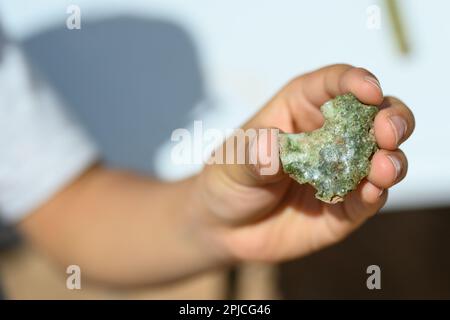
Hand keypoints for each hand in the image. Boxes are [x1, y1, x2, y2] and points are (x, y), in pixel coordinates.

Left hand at [196, 64, 414, 261]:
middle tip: (387, 131)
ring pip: (383, 156)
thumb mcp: (233, 163)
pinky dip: (376, 193)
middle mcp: (329, 135)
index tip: (369, 91)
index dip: (355, 82)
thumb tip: (271, 145)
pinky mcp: (345, 206)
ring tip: (382, 168)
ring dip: (391, 158)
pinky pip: (369, 197)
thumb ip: (253, 156)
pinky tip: (372, 192)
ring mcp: (341, 171)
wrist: (225, 228)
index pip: (334, 84)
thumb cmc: (227, 181)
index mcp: (301, 108)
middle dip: (390, 118)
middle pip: (374, 115)